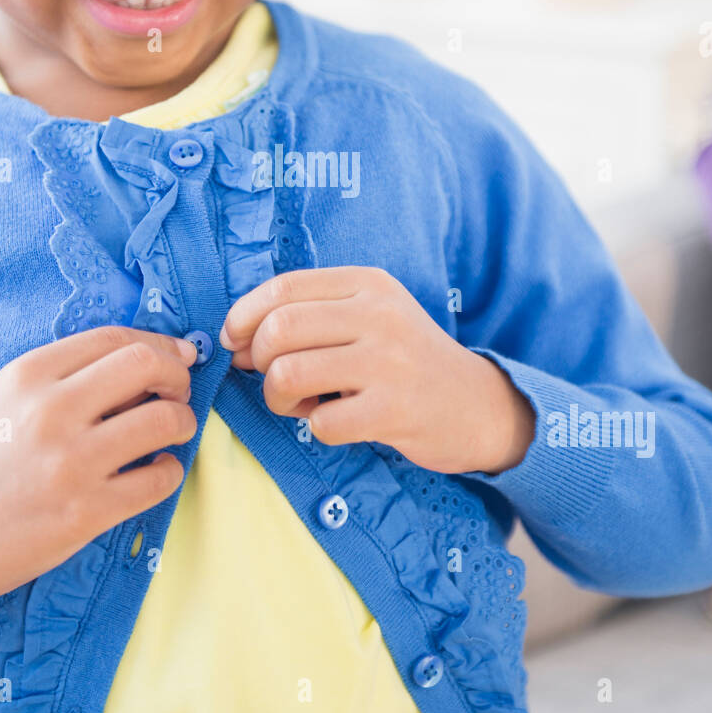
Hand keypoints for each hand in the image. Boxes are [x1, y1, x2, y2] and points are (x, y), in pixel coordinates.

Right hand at [0, 326, 197, 623]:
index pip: (114, 338)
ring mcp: (69, 463)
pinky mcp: (87, 511)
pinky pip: (160, 478)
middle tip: (179, 392)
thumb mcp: (15, 397)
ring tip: (175, 430)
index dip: (159, 343)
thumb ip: (74, 372)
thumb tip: (160, 355)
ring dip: (184, 421)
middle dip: (177, 375)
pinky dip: (171, 469)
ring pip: (164, 420)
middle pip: (145, 365)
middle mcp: (49, 412)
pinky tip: (157, 469)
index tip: (177, 356)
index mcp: (29, 375)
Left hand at [219, 266, 534, 475]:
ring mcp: (388, 362)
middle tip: (273, 378)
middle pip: (279, 329)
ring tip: (301, 403)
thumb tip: (235, 340)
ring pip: (289, 374)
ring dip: (279, 398)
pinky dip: (315, 428)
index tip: (235, 343)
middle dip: (258, 360)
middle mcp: (379, 315)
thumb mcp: (368, 317)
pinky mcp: (394, 410)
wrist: (476, 404)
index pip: (282, 288)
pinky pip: (321, 422)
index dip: (243, 317)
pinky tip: (337, 421)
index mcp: (367, 284)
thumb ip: (308, 315)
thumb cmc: (403, 361)